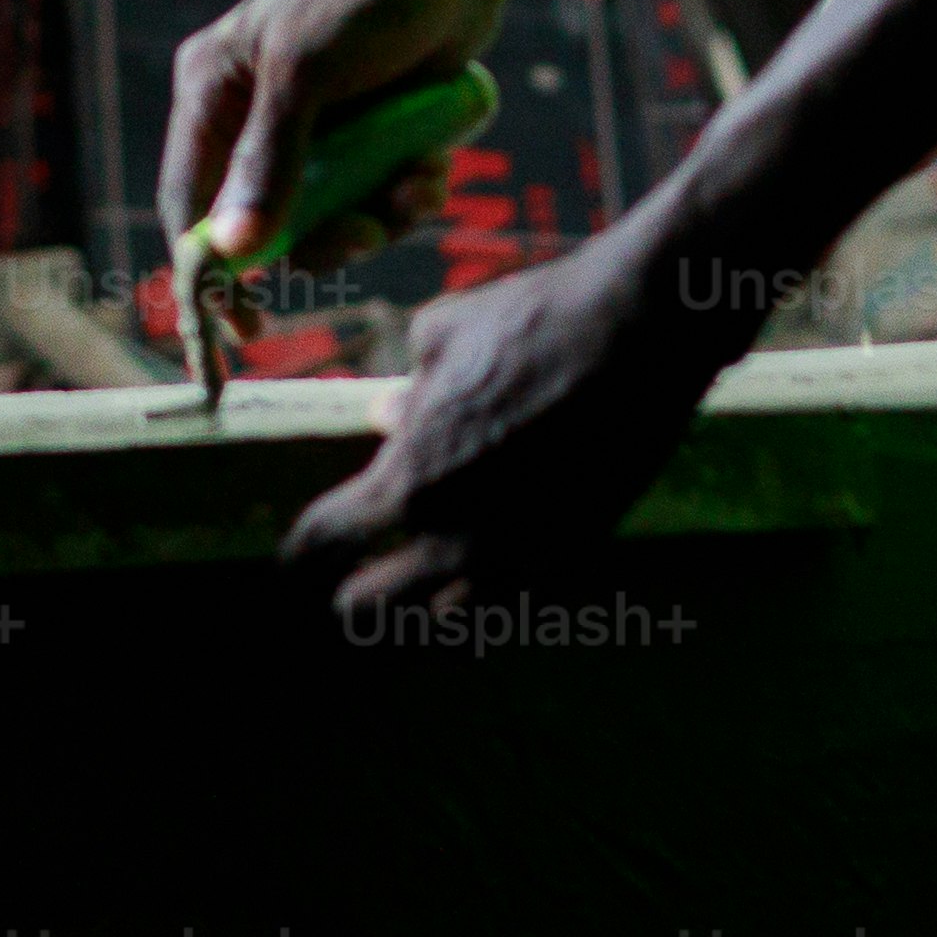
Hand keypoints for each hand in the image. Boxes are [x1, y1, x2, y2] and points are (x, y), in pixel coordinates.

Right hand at [161, 0, 515, 269]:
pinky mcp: (366, 135)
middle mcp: (252, 115)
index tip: (244, 331)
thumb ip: (271, 164)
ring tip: (421, 181)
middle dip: (325, 238)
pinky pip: (373, 199)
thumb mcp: (310, 76)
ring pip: (329, 220)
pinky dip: (405, 195)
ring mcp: (314, 128)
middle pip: (267, 226)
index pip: (188, 204)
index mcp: (213, 91)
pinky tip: (434, 165)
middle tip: (371, 233)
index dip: (211, 272)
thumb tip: (234, 251)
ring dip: (379, 217)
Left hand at [280, 214, 740, 616]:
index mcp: (408, 480)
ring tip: (414, 592)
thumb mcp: (441, 335)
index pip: (327, 538)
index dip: (303, 548)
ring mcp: (521, 555)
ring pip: (448, 619)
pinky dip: (489, 596)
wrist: (640, 333)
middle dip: (356, 591)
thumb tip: (386, 415)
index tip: (296, 555)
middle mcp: (457, 537)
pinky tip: (482, 574)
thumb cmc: (531, 317)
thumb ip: (407, 390)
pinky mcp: (576, 553)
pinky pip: (514, 601)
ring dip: (422, 606)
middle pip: (374, 603)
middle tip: (350, 585)